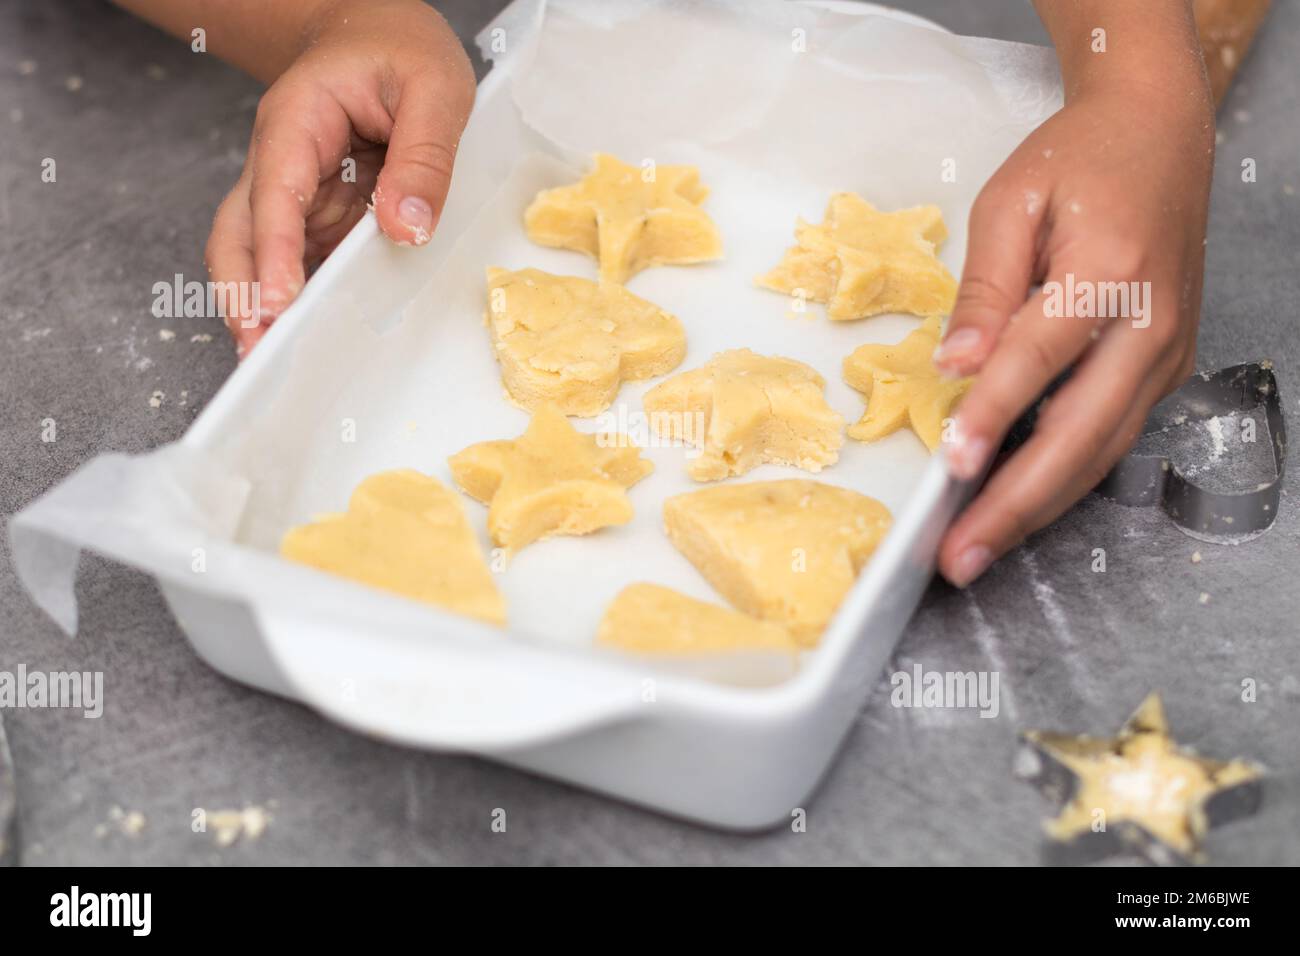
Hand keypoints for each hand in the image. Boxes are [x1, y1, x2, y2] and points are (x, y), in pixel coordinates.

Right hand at [205, 0, 474, 355]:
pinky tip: (311, 334)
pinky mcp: (317, 212)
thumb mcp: (435, 88)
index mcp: (298, 122)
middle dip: (244, 294)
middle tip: (259, 352)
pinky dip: (300, 295)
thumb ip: (425, 156)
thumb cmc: (400, 49)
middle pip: (241, 233)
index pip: (275, 195)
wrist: (375, 31)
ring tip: (275, 360)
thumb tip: (407, 227)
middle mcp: (282, 162)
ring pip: (260, 253)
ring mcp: (296, 191)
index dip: (273, 253)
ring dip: (263, 305)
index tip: (276, 303)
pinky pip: (301, 257)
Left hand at [932, 76, 1213, 585]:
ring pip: (1101, 452)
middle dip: (1016, 503)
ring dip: (1037, 508)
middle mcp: (1150, 326)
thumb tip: (956, 364)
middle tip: (960, 555)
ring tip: (978, 549)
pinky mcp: (1164, 369)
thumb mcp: (1011, 202)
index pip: (1040, 358)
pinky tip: (1015, 505)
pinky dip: (1063, 478)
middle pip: (1082, 433)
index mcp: (1110, 272)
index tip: (953, 464)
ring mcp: (1166, 354)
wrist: (1160, 138)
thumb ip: (984, 289)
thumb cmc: (1079, 162)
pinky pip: (1111, 437)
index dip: (994, 414)